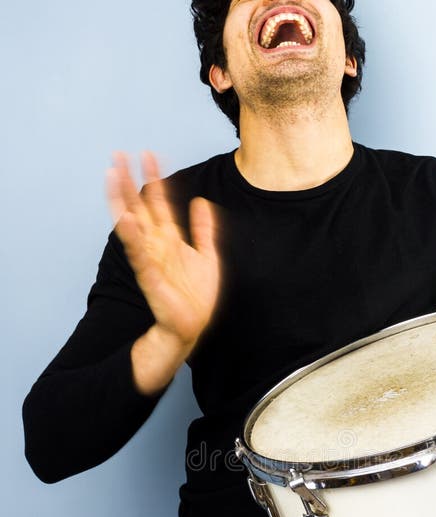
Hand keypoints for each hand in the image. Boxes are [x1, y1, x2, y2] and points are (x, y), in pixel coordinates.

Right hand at [106, 151, 221, 351]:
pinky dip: (132, 238)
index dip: (155, 177)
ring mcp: (151, 259)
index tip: (148, 154)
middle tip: (117, 154)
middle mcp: (156, 244)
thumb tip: (202, 201)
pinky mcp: (150, 277)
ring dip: (121, 200)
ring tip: (111, 176)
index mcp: (170, 238)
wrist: (192, 326)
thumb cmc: (197, 296)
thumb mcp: (208, 255)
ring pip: (131, 224)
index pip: (158, 201)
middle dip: (128, 181)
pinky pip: (139, 255)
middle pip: (139, 206)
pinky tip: (125, 220)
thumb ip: (204, 229)